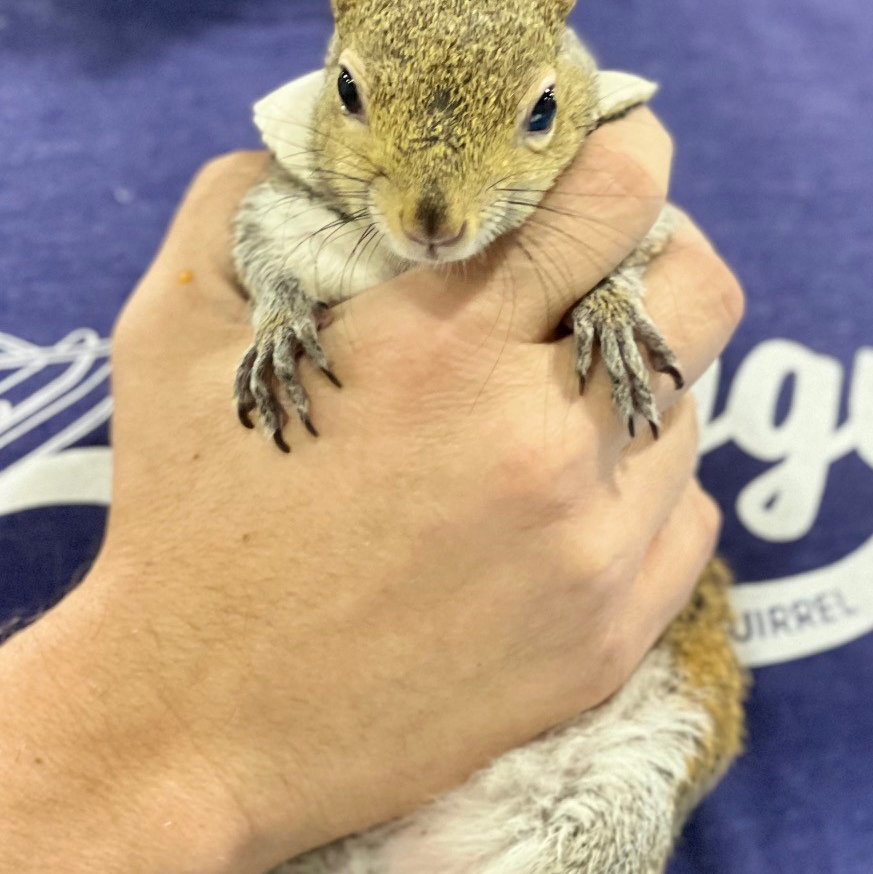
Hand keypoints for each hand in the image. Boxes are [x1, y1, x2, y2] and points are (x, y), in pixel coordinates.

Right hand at [70, 110, 744, 863]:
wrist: (192, 727)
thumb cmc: (178, 521)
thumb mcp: (171, 331)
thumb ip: (246, 201)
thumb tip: (321, 145)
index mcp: (443, 343)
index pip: (615, 193)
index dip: (624, 152)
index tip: (606, 157)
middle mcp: (540, 439)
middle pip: (701, 289)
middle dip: (660, 257)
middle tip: (597, 274)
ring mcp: (587, 550)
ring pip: (686, 411)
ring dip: (626, 388)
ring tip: (537, 413)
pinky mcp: (606, 639)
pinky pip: (685, 519)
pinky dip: (638, 492)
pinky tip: (559, 504)